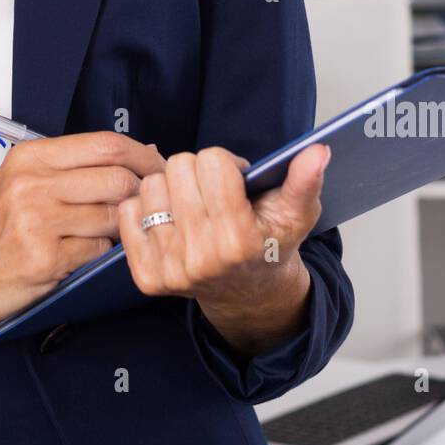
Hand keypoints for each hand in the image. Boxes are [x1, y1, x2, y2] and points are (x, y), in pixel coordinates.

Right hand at [0, 131, 167, 336]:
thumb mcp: (21, 181)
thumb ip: (73, 168)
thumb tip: (140, 155)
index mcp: (31, 157)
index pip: (107, 144)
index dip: (144, 156)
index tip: (160, 169)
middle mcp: (33, 183)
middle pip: (117, 178)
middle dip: (142, 194)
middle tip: (148, 206)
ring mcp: (37, 221)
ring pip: (113, 216)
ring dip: (122, 229)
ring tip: (110, 234)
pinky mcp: (44, 259)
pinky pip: (98, 251)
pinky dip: (101, 254)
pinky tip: (85, 256)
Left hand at [118, 142, 330, 357]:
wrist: (248, 294)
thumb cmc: (270, 244)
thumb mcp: (296, 213)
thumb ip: (305, 180)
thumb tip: (317, 151)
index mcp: (239, 240)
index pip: (212, 162)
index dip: (225, 163)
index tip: (234, 179)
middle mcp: (202, 258)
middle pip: (178, 168)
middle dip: (197, 171)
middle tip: (212, 190)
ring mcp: (171, 270)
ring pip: (151, 186)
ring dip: (170, 188)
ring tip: (191, 205)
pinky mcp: (147, 278)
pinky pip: (127, 213)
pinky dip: (146, 210)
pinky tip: (171, 220)